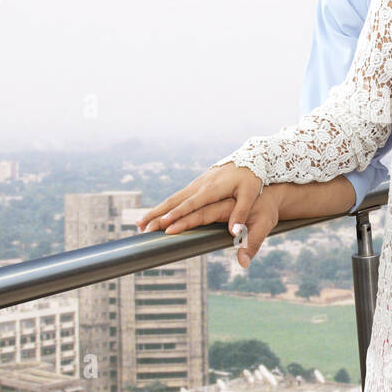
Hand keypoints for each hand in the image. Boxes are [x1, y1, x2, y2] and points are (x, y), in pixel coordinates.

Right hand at [135, 163, 266, 267]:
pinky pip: (178, 196)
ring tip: (141, 224)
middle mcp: (200, 185)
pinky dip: (166, 206)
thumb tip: (234, 233)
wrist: (251, 157)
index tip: (163, 225)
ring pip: (173, 198)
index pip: (190, 204)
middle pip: (174, 201)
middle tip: (139, 227)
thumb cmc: (252, 178)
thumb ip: (241, 213)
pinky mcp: (199, 184)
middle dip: (156, 214)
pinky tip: (158, 214)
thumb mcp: (250, 194)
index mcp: (211, 189)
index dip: (177, 215)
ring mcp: (197, 184)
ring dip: (156, 211)